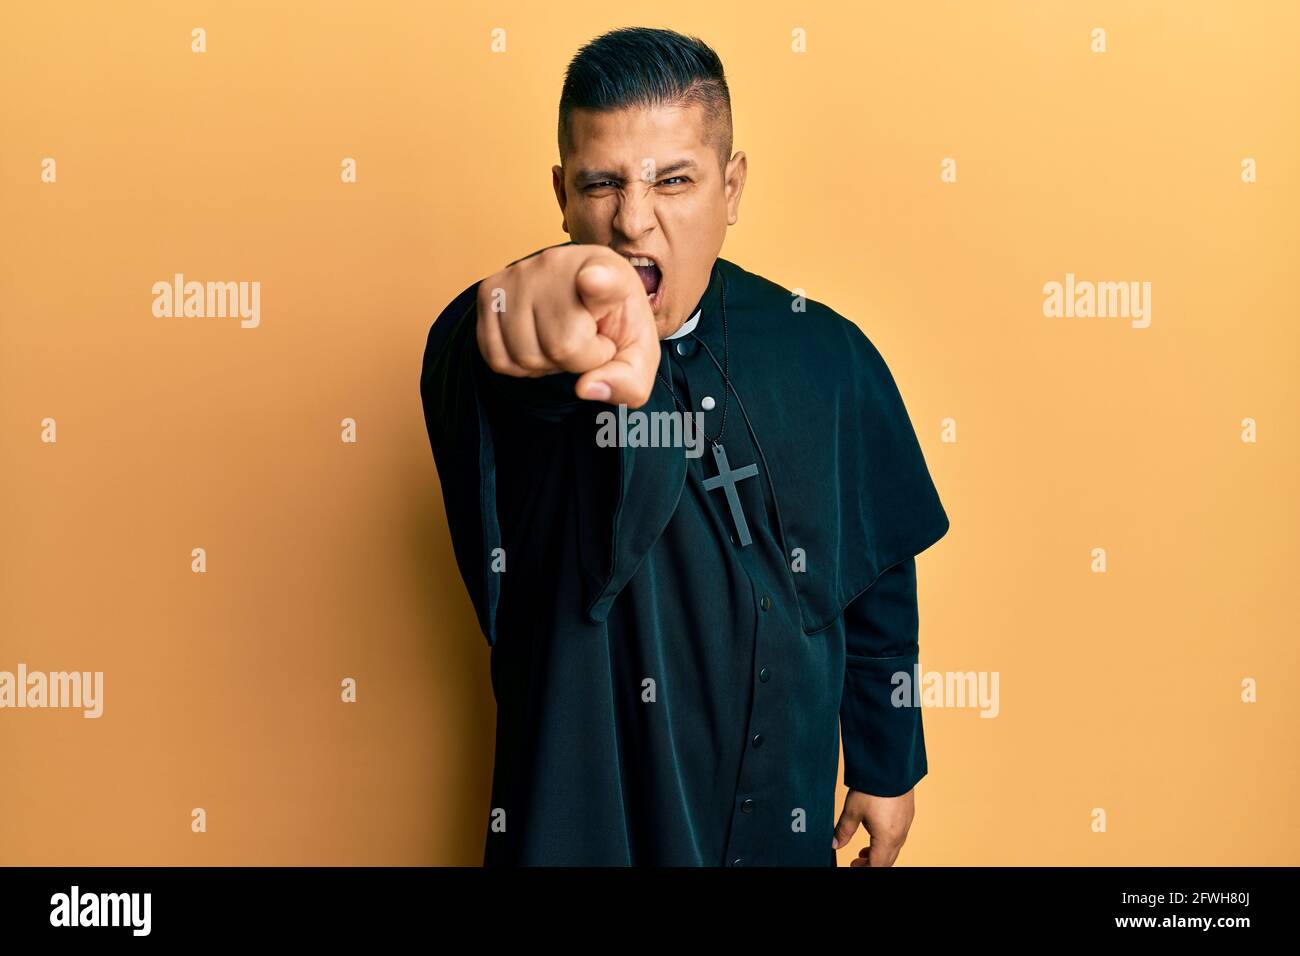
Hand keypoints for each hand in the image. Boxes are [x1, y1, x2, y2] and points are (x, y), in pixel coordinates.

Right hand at [475, 243, 660, 407]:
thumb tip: (586, 389)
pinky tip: (537, 341)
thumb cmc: (613, 326)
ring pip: (525, 356)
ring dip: (546, 364)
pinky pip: (497, 357)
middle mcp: (558, 264)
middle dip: (578, 361)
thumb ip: (628, 381)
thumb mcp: (637, 356)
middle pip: (562, 347)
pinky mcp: (490, 290)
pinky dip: (518, 364)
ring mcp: (519, 275)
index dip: (599, 282)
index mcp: (610, 274)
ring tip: (562, 338)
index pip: (602, 279)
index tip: (594, 280)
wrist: (582, 299)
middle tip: (587, 339)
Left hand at [832, 788, 914, 866]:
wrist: (891, 765)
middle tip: (857, 862)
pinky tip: (876, 832)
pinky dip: (887, 841)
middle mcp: (900, 834)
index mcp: (887, 838)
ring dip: (880, 853)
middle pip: (888, 860)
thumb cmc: (873, 788)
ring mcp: (906, 824)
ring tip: (864, 850)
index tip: (853, 866)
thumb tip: (835, 843)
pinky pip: (899, 836)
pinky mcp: (907, 813)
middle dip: (872, 864)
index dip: (865, 869)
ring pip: (894, 848)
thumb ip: (843, 830)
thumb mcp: (853, 810)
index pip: (877, 865)